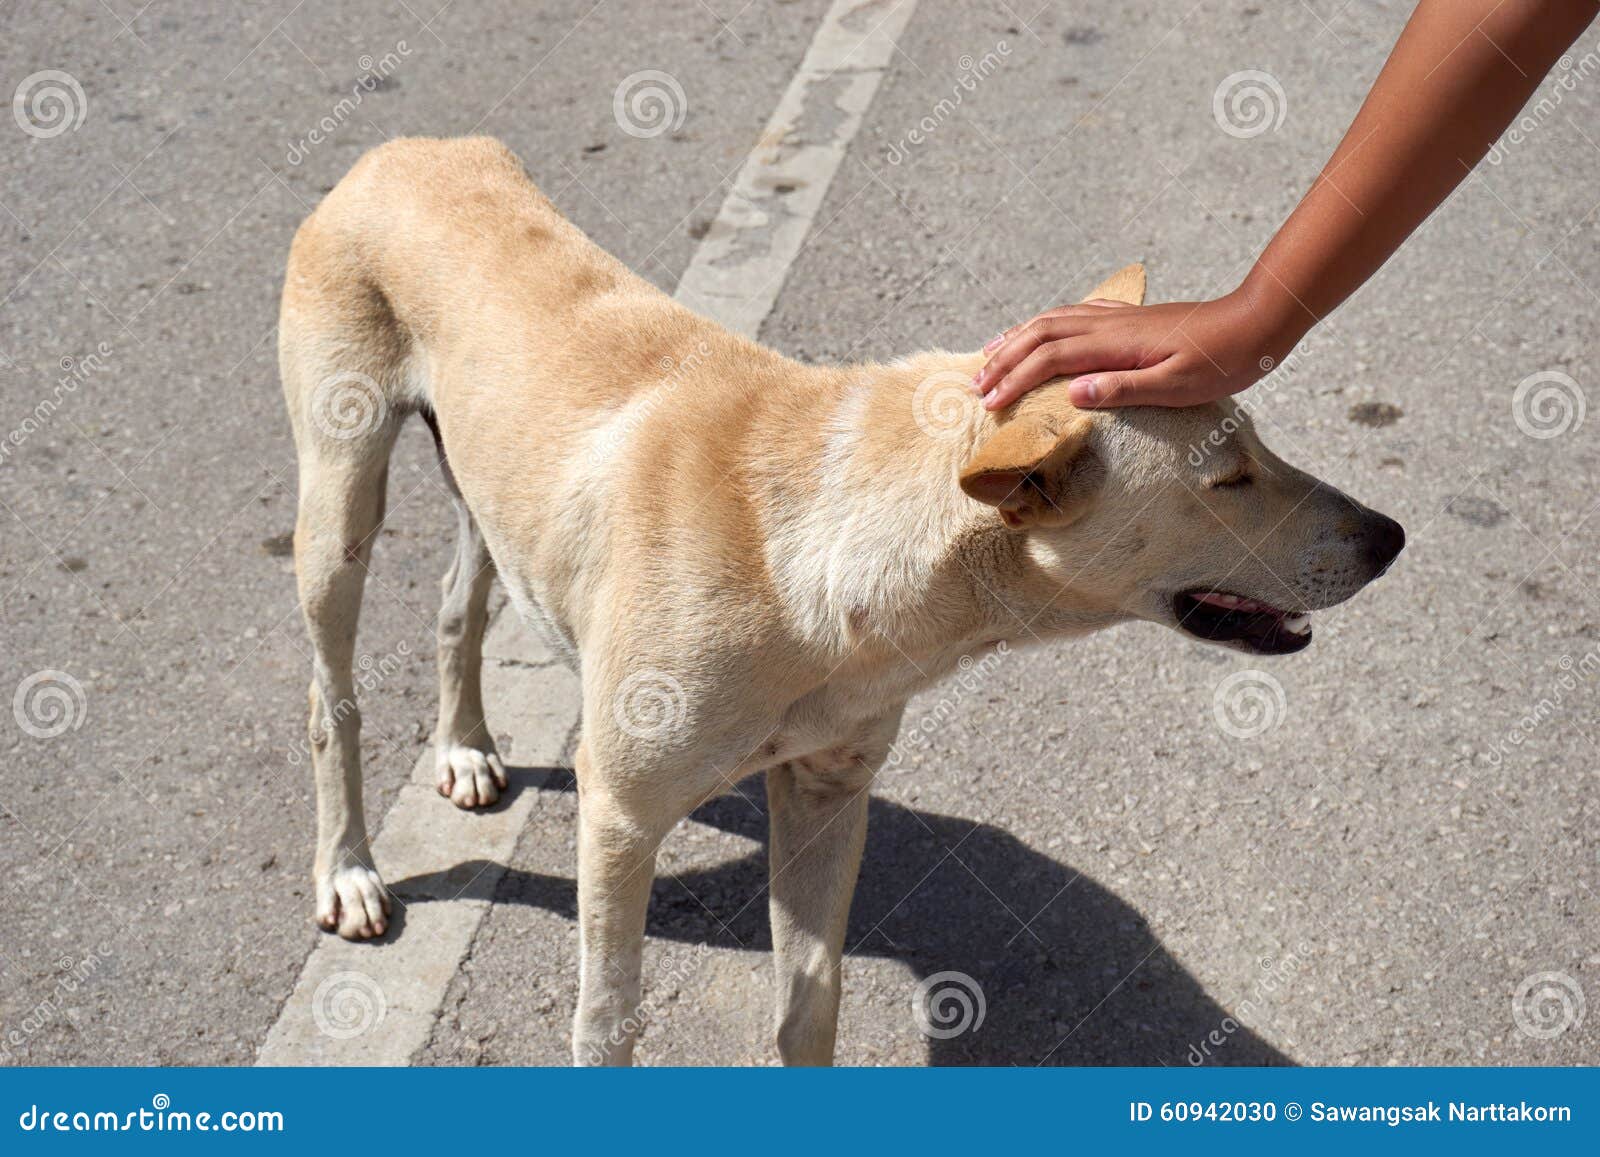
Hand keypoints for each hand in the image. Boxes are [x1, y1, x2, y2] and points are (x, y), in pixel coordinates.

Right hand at [972, 291, 1292, 409]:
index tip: (989, 403)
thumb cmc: (1222, 362)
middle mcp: (1109, 325)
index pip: (1048, 358)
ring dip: (1017, 338)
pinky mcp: (1131, 318)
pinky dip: (1047, 323)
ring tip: (991, 354)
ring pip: (1052, 320)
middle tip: (976, 384)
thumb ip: (1124, 389)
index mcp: (1115, 344)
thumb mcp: (1177, 386)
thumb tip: (1073, 393)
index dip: (1014, 379)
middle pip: (1039, 334)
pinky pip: (1075, 314)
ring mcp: (1119, 318)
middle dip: (1003, 359)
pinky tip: (1044, 331)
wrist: (1256, 322)